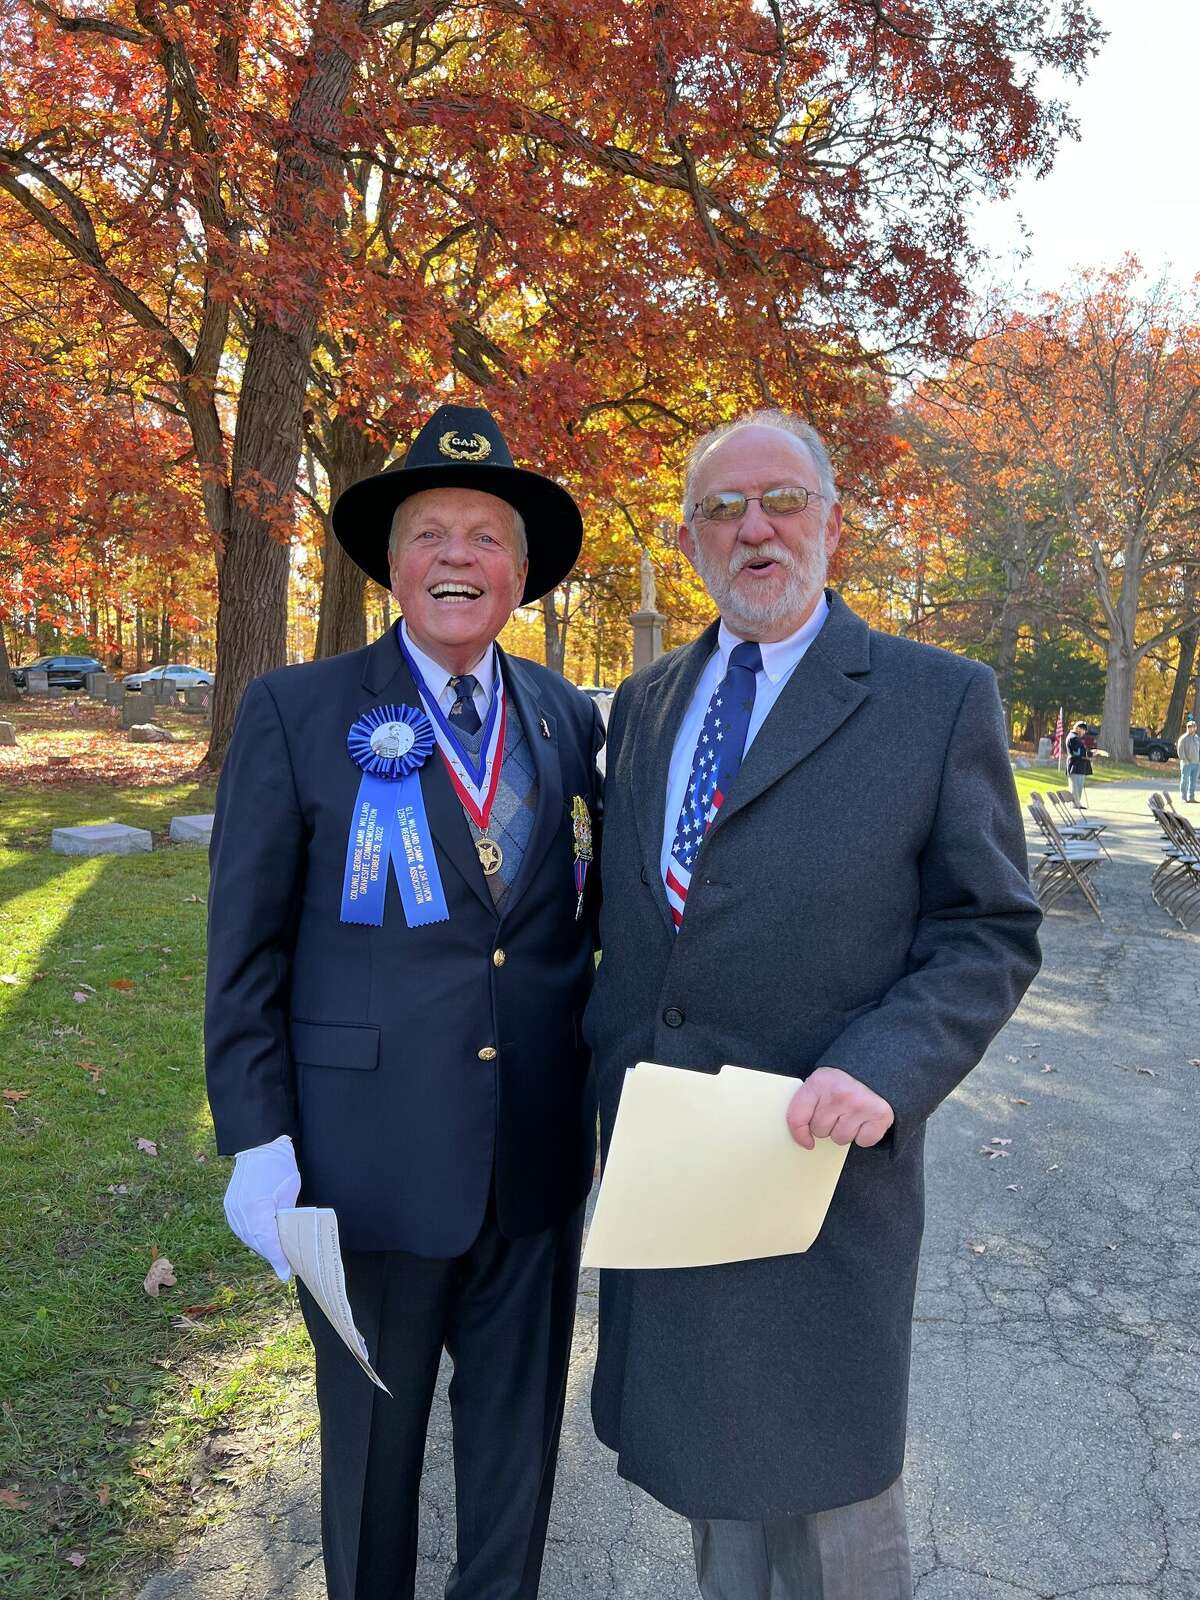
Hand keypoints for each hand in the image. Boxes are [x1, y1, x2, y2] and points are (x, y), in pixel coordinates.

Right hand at [223, 1134, 300, 1280]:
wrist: (257, 1144)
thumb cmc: (278, 1164)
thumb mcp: (290, 1190)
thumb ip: (287, 1216)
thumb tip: (291, 1239)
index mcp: (255, 1209)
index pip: (268, 1242)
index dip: (278, 1259)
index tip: (287, 1273)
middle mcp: (239, 1213)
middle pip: (257, 1242)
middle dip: (272, 1255)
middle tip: (287, 1267)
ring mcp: (231, 1210)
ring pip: (248, 1237)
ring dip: (262, 1246)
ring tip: (278, 1255)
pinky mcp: (230, 1206)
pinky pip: (242, 1228)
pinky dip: (254, 1235)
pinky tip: (264, 1239)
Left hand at [786, 1067, 893, 1149]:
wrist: (884, 1061)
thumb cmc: (850, 1074)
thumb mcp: (824, 1078)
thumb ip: (811, 1099)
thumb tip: (802, 1132)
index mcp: (820, 1082)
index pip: (797, 1117)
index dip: (799, 1133)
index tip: (806, 1140)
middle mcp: (839, 1094)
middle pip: (820, 1131)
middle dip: (827, 1125)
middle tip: (838, 1110)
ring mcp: (860, 1106)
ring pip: (840, 1138)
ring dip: (846, 1130)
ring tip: (853, 1112)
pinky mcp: (880, 1116)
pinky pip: (863, 1142)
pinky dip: (865, 1134)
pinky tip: (867, 1118)